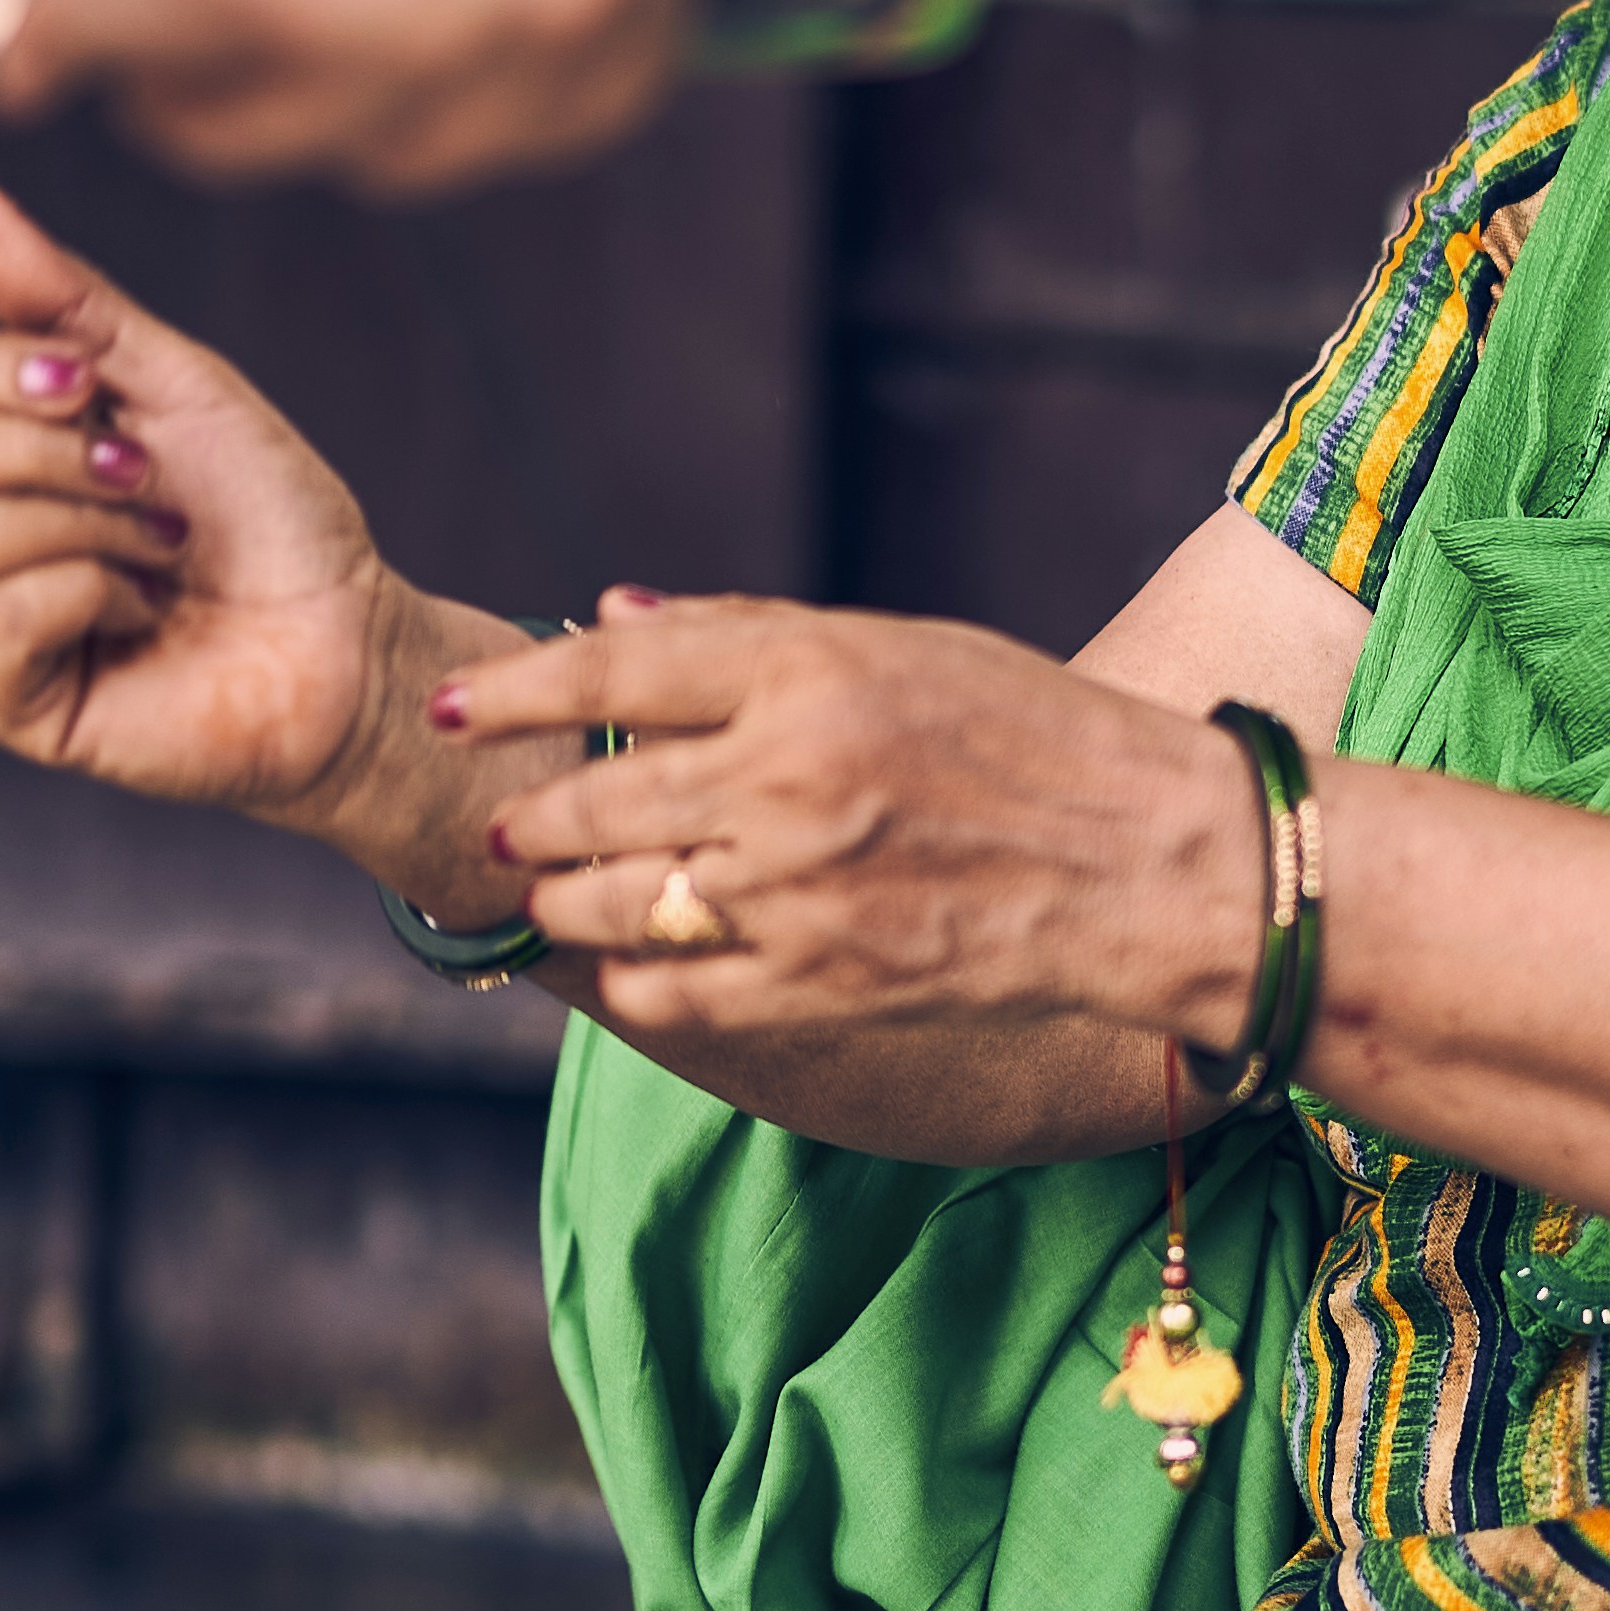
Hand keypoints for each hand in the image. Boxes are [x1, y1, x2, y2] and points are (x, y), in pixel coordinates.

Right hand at [0, 0, 693, 194]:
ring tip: (111, 10)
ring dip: (166, 79)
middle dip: (292, 98)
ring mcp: (399, 17)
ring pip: (244, 127)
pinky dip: (51, 29)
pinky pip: (112, 42)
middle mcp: (544, 6)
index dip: (437, 100)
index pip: (560, 111)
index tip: (357, 78)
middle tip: (204, 42)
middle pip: (397, 146)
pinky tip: (23, 25)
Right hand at [0, 186, 398, 817]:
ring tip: (164, 544)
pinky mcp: (13, 703)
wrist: (348, 636)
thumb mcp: (178, 385)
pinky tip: (143, 608)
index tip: (89, 383)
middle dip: (40, 450)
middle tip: (143, 475)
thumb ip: (73, 306)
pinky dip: (84, 593)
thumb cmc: (270, 517)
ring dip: (85, 524)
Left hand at [440, 599, 1277, 1052]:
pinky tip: (626, 968)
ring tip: (553, 897)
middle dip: (532, 818)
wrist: (1149, 865)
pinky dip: (633, 982)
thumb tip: (613, 616)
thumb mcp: (903, 644)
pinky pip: (677, 994)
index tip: (460, 713)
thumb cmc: (1037, 737)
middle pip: (596, 801)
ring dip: (565, 904)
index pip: (612, 675)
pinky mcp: (824, 983)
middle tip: (506, 825)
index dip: (518, 695)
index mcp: (809, 674)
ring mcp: (800, 891)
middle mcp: (787, 781)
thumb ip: (749, 632)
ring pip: (617, 905)